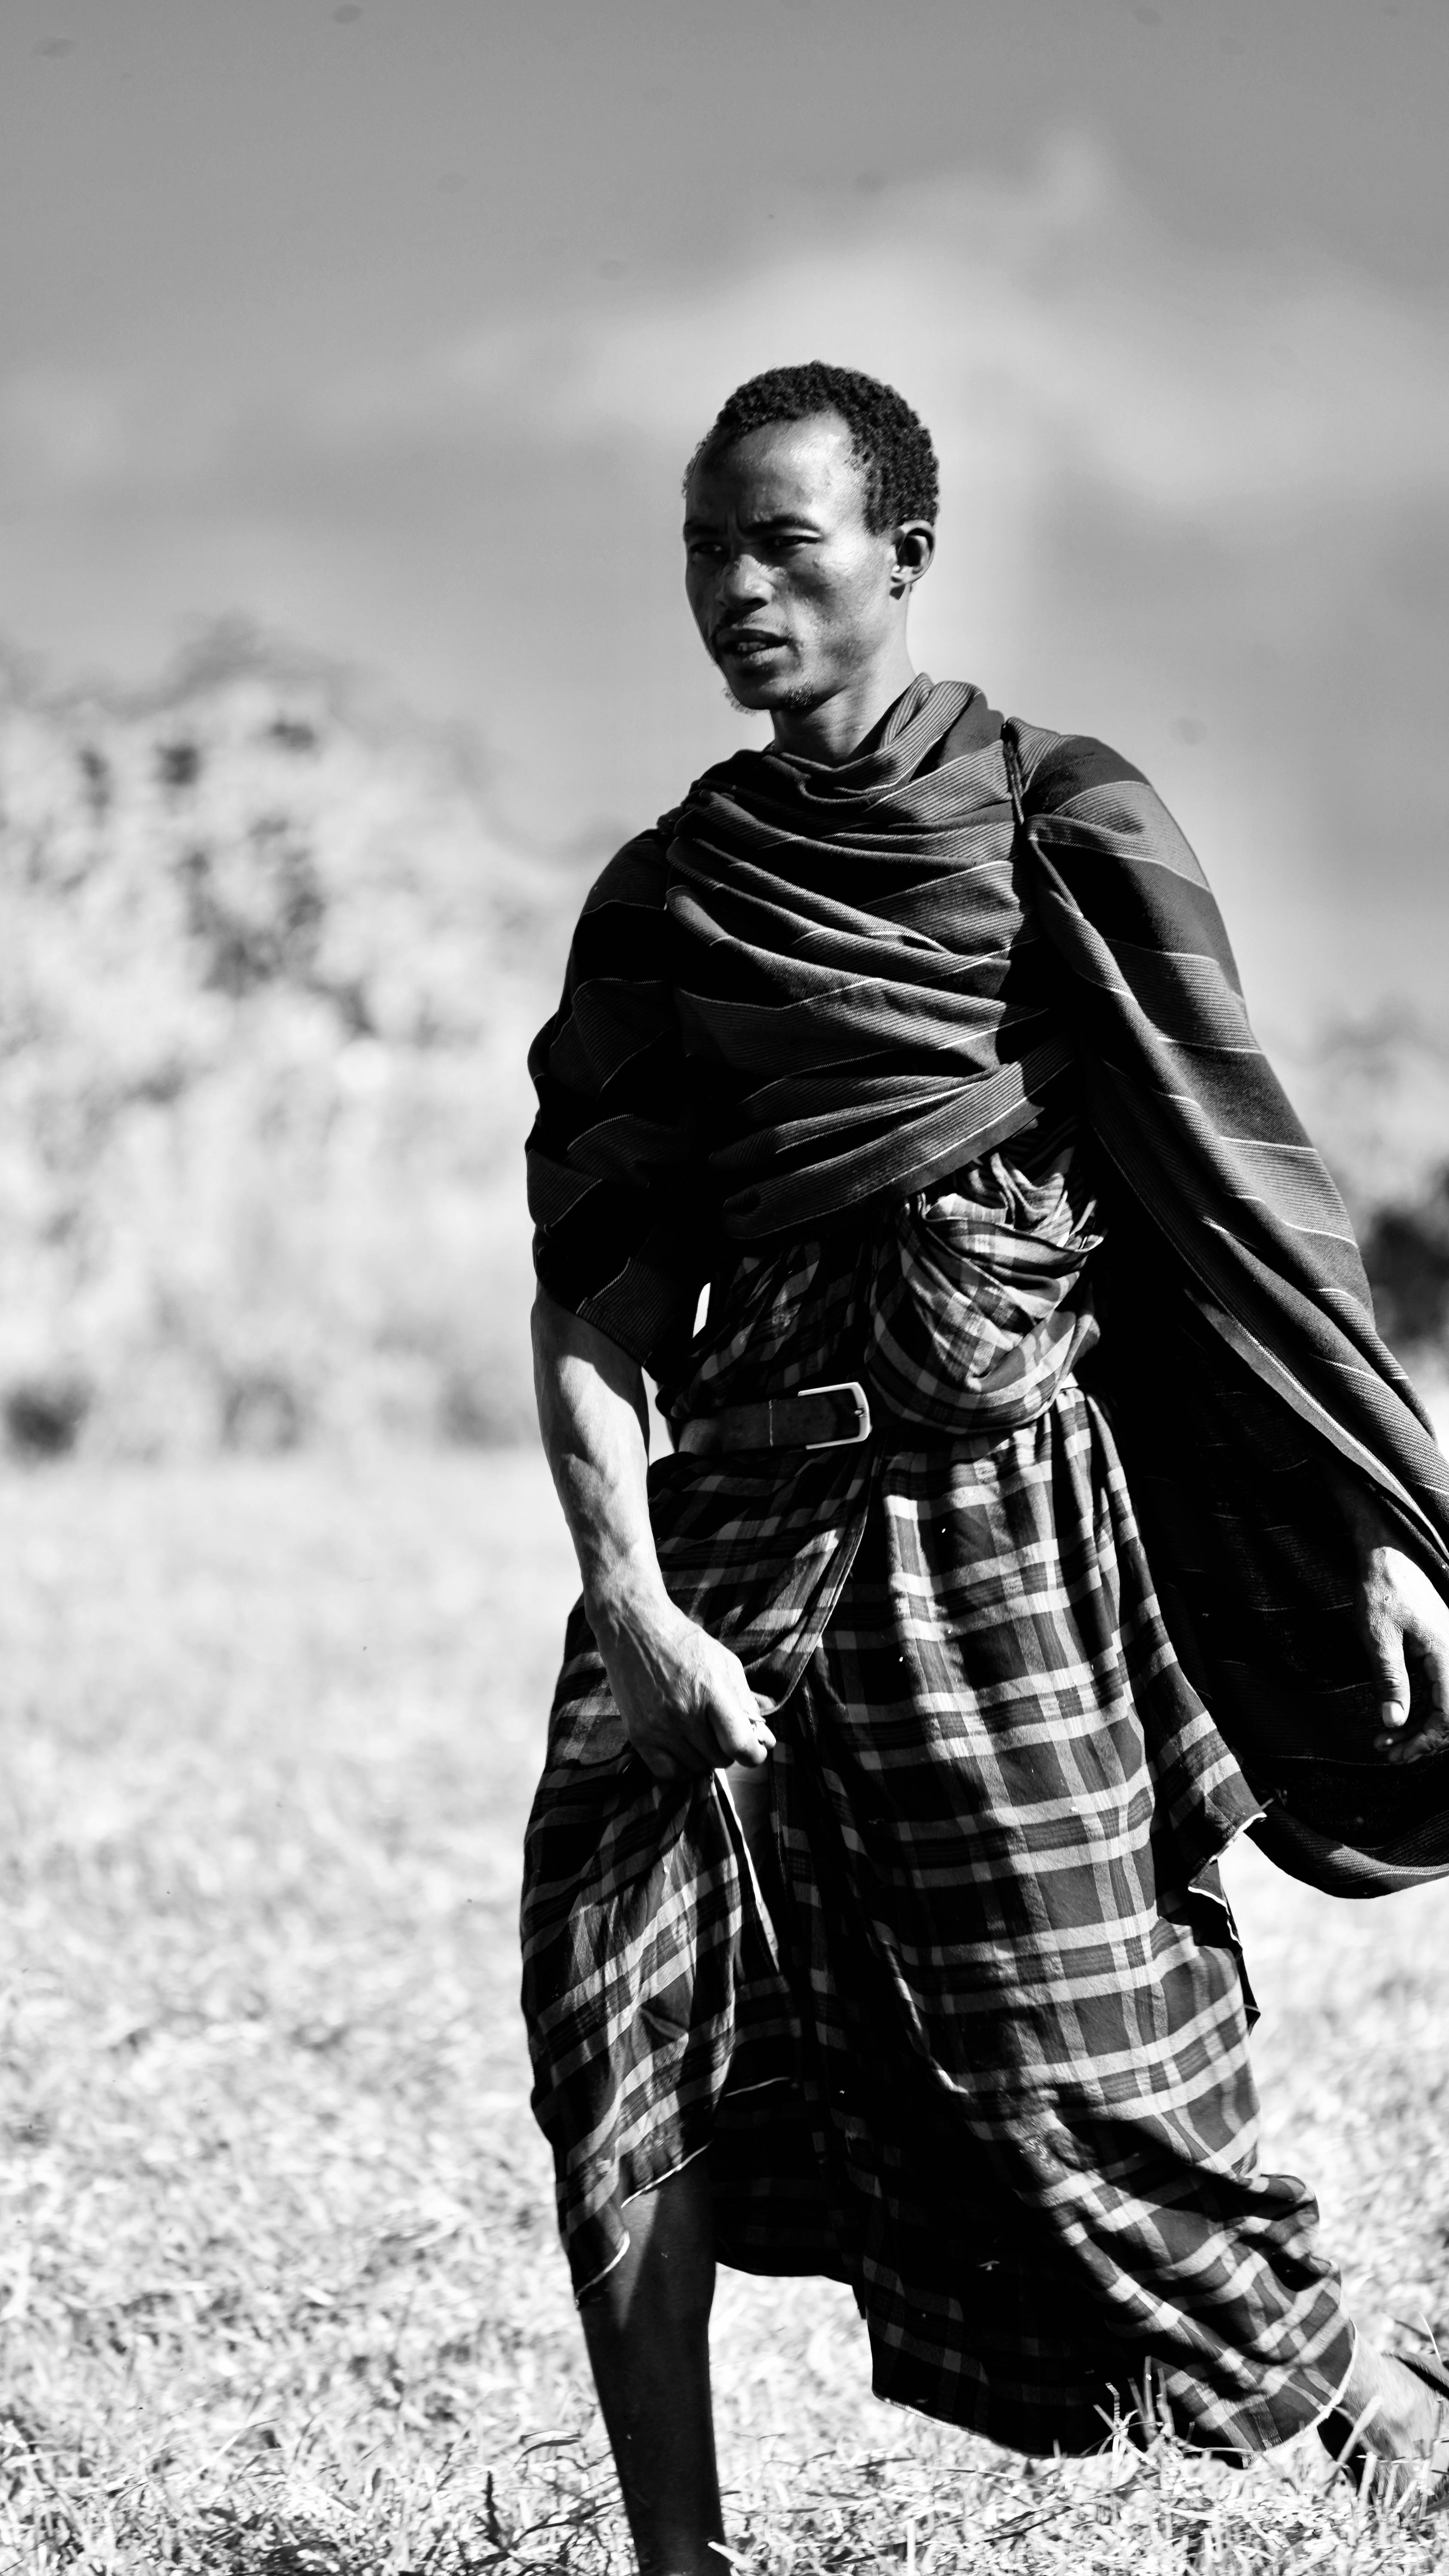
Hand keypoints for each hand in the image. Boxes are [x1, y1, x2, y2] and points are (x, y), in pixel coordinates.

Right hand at [591, 1588, 774, 1781]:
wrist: (634, 1630)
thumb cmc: (685, 1644)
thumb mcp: (726, 1663)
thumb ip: (747, 1702)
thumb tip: (766, 1740)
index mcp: (711, 1691)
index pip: (740, 1744)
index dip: (754, 1755)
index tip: (755, 1750)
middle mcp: (684, 1713)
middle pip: (720, 1759)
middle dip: (728, 1749)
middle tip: (722, 1731)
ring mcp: (659, 1727)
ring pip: (697, 1768)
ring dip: (705, 1756)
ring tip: (699, 1732)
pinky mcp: (638, 1736)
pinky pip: (668, 1773)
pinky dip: (681, 1768)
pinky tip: (684, 1748)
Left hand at [1359, 1542, 1448, 1763]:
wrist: (1387, 1555)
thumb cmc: (1381, 1589)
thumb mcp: (1378, 1635)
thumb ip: (1390, 1679)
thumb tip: (1393, 1722)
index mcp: (1446, 1654)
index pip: (1447, 1715)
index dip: (1424, 1741)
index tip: (1396, 1752)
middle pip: (1448, 1715)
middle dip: (1420, 1741)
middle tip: (1387, 1753)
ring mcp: (1448, 1654)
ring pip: (1443, 1705)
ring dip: (1418, 1728)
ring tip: (1386, 1741)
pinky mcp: (1438, 1652)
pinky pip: (1437, 1690)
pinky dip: (1418, 1709)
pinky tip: (1396, 1718)